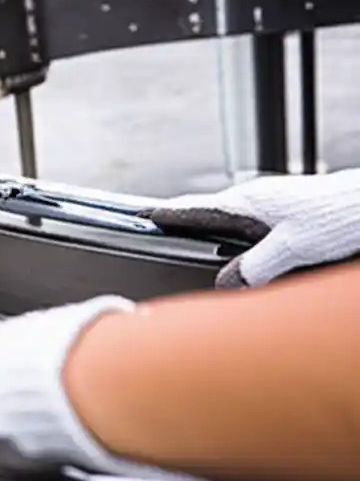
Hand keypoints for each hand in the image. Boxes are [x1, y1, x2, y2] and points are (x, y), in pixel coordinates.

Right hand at [146, 170, 359, 287]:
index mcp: (246, 203)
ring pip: (225, 212)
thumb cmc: (339, 218)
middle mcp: (253, 196)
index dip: (165, 214)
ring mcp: (269, 199)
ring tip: (190, 232)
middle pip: (204, 207)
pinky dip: (229, 227)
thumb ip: (253, 268)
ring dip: (206, 221)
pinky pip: (244, 217)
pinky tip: (236, 240)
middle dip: (179, 214)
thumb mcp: (292, 250)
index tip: (141, 216)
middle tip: (155, 220)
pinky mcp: (285, 206)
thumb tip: (225, 284)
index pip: (192, 208)